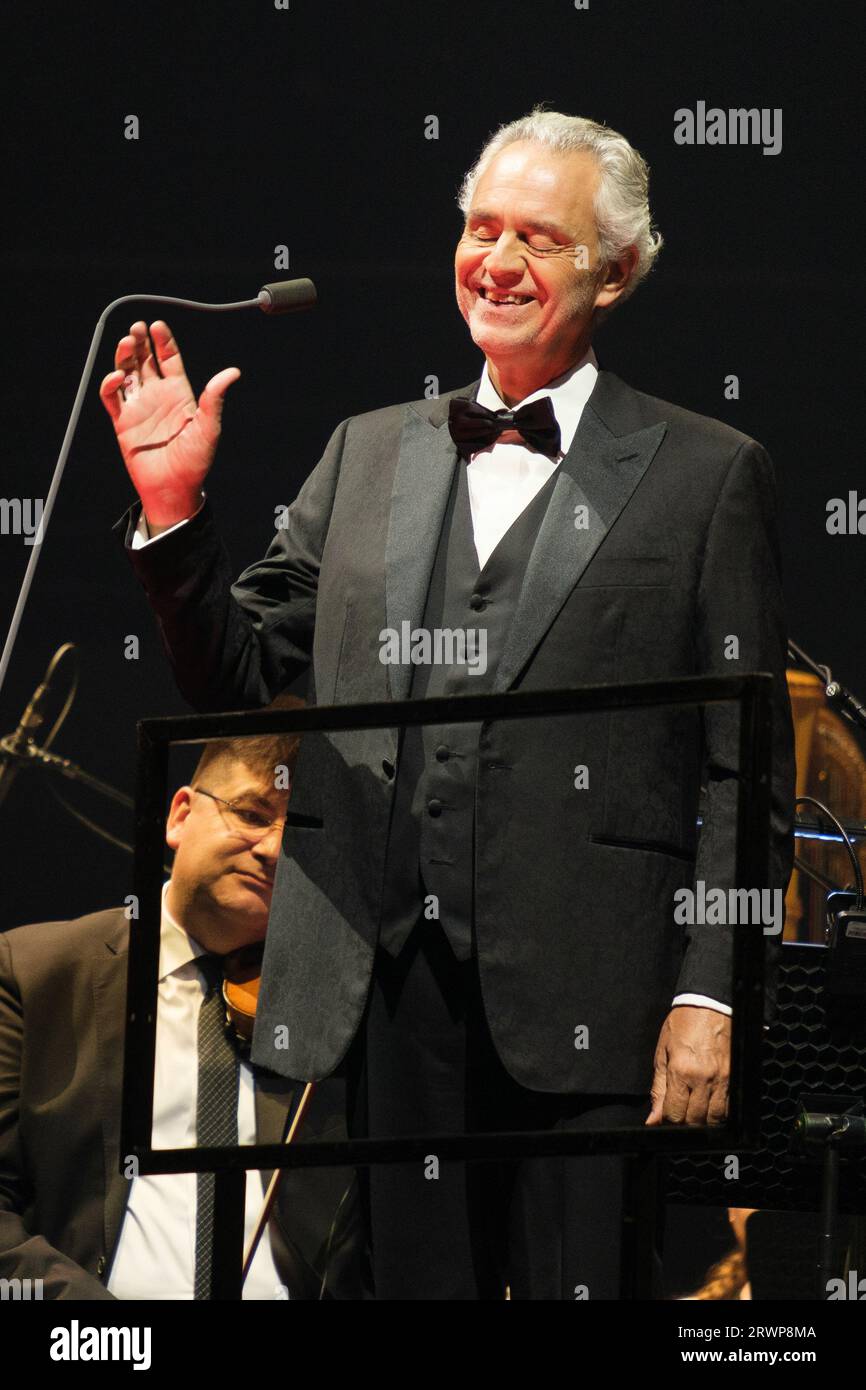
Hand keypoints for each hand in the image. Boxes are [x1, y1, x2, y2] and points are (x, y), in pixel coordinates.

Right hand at [99, 320, 239, 530]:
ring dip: (124, 356)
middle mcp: (157, 396)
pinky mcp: (123, 422)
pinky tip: (118, 376)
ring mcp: (139, 408)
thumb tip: (233, 373)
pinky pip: (112, 398)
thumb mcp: (209, 428)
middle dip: (140, 342)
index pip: (169, 359)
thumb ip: (215, 399)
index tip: (157, 325)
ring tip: (127, 342)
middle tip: (137, 328)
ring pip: (126, 373)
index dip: (163, 342)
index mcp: (179, 394)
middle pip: (145, 361)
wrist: (174, 488)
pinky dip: (110, 384)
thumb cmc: (195, 461)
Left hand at [645, 1006, 729, 1125]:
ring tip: (693, 1110)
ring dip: (702, 1120)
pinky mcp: (735, 1078)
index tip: (665, 1116)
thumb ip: (658, 1089)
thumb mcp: (663, 1052)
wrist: (712, 1005)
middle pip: (694, 1121)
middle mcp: (703, 1079)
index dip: (667, 1120)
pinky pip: (729, 1108)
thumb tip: (653, 1118)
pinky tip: (709, 1104)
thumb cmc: (685, 1023)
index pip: (674, 1115)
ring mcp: (723, 1080)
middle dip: (684, 1122)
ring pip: (714, 1119)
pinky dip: (718, 1112)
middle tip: (679, 1112)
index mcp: (681, 1071)